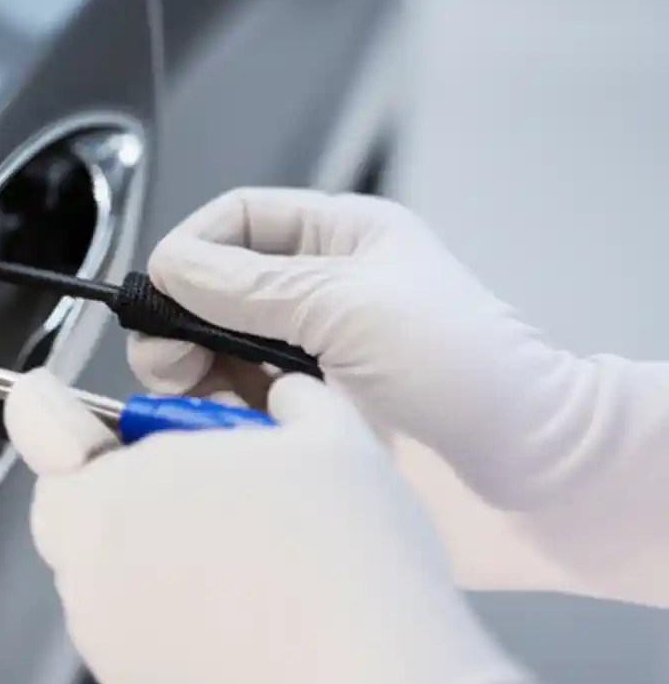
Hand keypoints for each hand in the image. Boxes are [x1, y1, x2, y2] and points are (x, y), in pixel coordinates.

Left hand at [5, 368, 534, 683]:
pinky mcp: (130, 678)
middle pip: (77, 506)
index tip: (54, 405)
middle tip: (199, 488)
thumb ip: (284, 399)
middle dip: (125, 488)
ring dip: (150, 549)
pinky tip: (238, 606)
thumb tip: (284, 397)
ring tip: (239, 556)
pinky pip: (134, 625)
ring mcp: (108, 633)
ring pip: (106, 568)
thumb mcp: (332, 439)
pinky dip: (168, 609)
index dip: (53, 413)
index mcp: (116, 491)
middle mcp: (92, 565)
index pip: (41, 431)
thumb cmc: (346, 573)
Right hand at [132, 187, 600, 508]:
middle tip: (165, 360)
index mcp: (341, 236)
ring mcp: (314, 349)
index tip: (159, 288)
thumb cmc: (467, 369)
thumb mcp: (350, 308)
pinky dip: (219, 405)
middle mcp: (322, 287)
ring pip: (220, 343)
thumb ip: (252, 286)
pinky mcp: (309, 406)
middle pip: (217, 284)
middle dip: (181, 315)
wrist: (526, 465)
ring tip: (190, 392)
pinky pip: (240, 396)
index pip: (239, 219)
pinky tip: (225, 420)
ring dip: (193, 365)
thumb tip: (171, 265)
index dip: (191, 248)